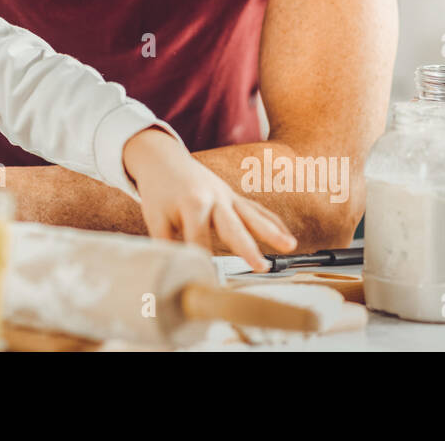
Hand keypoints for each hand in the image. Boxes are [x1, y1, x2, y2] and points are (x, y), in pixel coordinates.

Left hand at [123, 128, 296, 271]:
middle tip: (260, 267)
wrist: (164, 159)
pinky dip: (273, 223)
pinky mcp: (234, 197)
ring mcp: (227, 197)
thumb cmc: (159, 191)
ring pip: (252, 216)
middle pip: (233, 228)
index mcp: (192, 204)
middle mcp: (214, 199)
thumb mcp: (154, 217)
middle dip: (247, 248)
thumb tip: (170, 271)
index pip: (199, 240)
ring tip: (289, 246)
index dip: (203, 263)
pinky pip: (257, 210)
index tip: (209, 284)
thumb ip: (165, 244)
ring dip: (272, 231)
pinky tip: (288, 238)